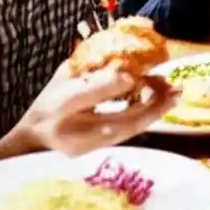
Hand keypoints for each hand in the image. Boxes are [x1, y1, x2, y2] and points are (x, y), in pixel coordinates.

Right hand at [0, 64, 178, 162]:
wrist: (35, 144)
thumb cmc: (48, 106)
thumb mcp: (61, 80)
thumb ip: (87, 68)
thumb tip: (120, 56)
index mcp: (58, 106)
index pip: (85, 96)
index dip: (108, 85)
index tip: (130, 75)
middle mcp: (74, 131)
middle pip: (118, 121)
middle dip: (151, 104)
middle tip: (172, 85)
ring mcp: (89, 147)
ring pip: (130, 131)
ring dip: (156, 111)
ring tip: (174, 93)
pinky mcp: (100, 153)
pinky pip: (130, 134)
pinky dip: (148, 118)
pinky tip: (162, 104)